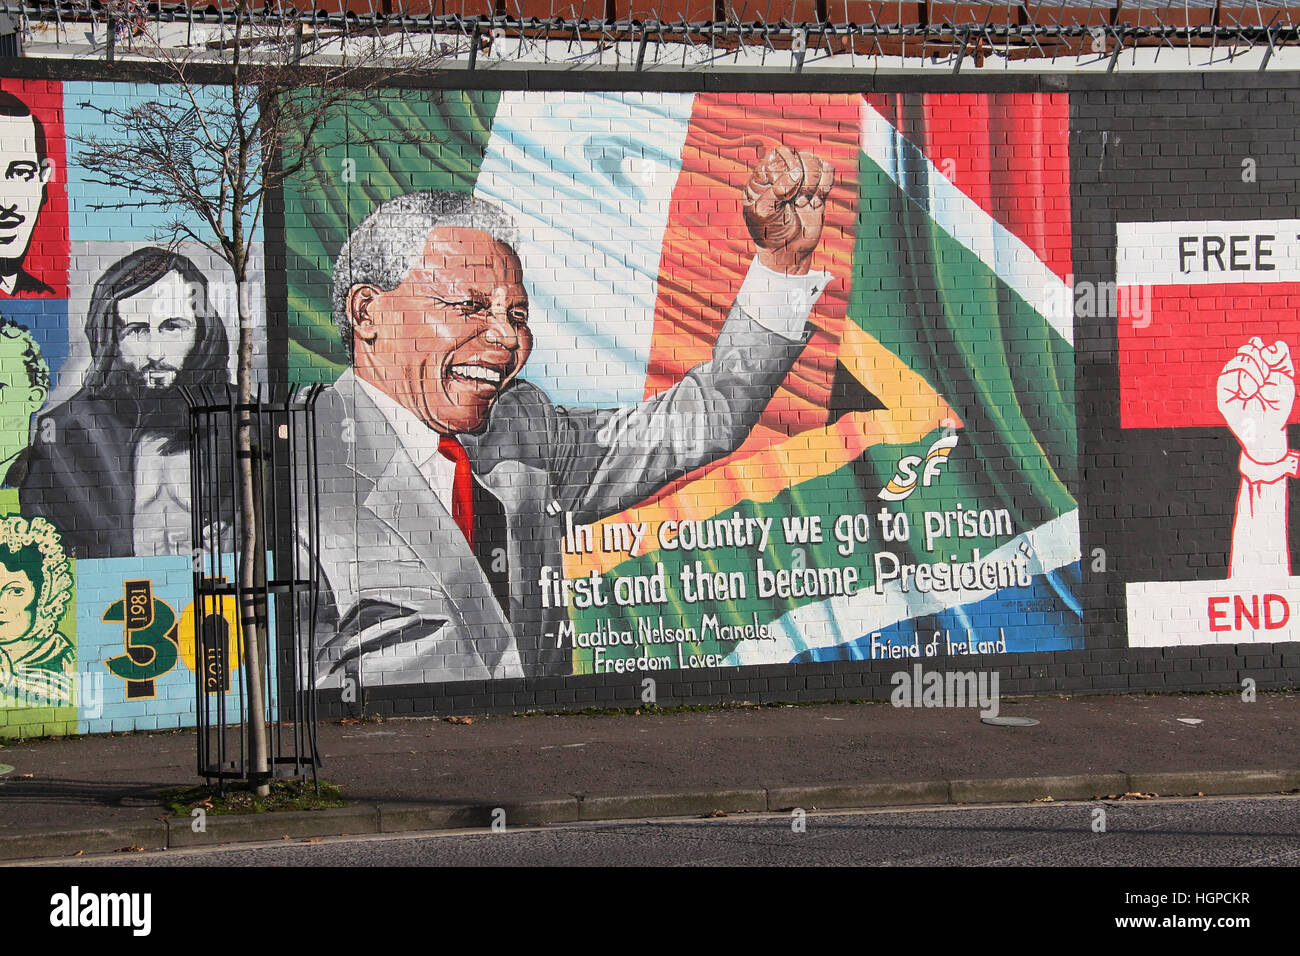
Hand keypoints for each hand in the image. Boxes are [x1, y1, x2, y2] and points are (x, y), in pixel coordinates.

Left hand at [742, 146, 834, 275]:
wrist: (787, 251)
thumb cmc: (768, 232)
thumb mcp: (763, 212)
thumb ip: (776, 190)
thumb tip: (796, 172)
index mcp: (763, 174)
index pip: (779, 154)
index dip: (787, 171)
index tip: (784, 195)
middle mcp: (782, 171)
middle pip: (800, 155)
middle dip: (802, 180)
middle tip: (796, 201)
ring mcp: (800, 177)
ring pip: (815, 161)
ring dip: (814, 185)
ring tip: (803, 204)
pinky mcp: (817, 186)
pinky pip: (828, 170)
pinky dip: (826, 185)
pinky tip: (815, 202)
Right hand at [1217, 337, 1294, 462]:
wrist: (1268, 429)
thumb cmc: (1278, 407)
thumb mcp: (1286, 380)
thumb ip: (1281, 359)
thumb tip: (1272, 345)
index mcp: (1262, 368)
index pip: (1259, 346)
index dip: (1266, 347)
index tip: (1275, 357)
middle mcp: (1247, 372)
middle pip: (1248, 348)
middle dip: (1259, 355)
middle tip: (1267, 371)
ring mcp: (1235, 380)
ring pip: (1239, 359)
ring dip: (1252, 368)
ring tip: (1260, 384)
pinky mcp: (1224, 389)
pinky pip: (1228, 373)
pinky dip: (1242, 377)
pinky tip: (1250, 390)